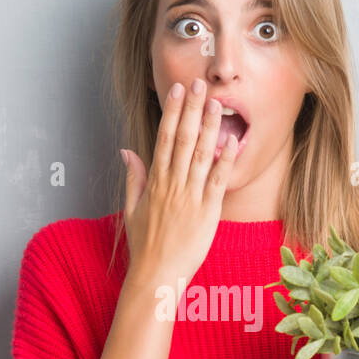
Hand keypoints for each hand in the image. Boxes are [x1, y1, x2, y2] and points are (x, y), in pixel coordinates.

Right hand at [121, 78, 239, 285]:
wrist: (156, 275)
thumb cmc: (144, 246)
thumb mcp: (131, 209)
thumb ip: (133, 177)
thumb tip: (127, 150)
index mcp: (155, 181)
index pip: (164, 138)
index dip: (172, 112)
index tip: (178, 91)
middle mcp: (172, 184)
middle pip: (183, 139)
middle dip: (191, 109)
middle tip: (199, 84)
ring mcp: (190, 196)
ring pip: (201, 154)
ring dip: (210, 126)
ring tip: (217, 103)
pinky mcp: (207, 211)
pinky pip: (218, 181)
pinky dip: (225, 160)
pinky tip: (232, 141)